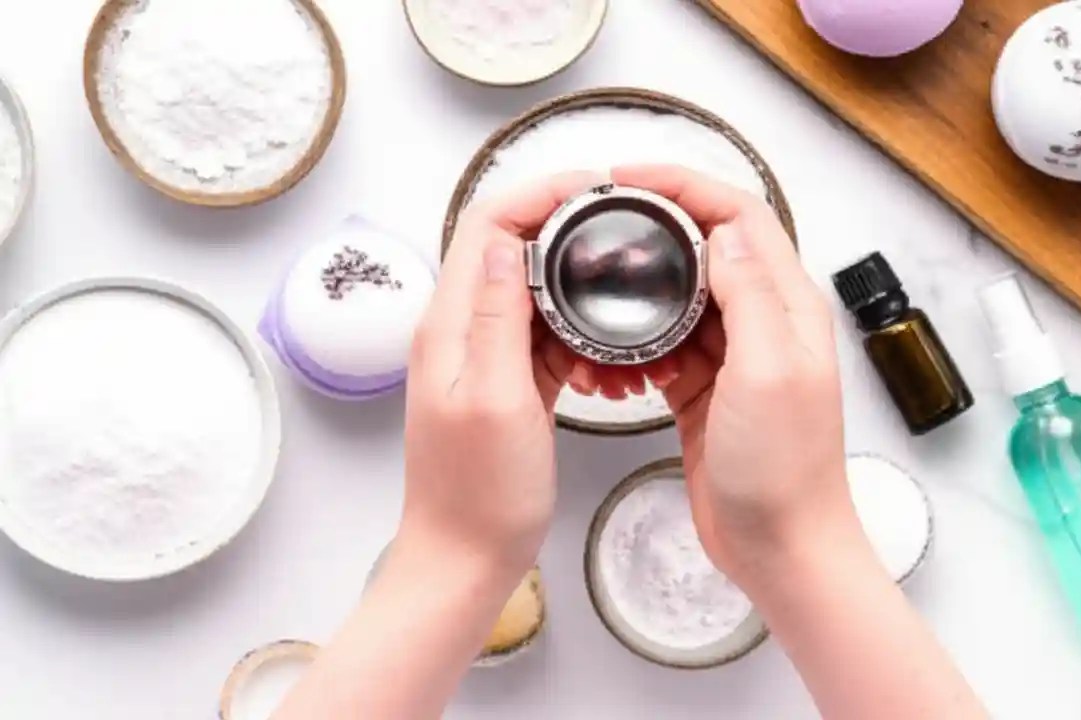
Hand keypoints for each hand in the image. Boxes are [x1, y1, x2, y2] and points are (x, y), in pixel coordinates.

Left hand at [396, 171, 605, 580]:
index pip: (487, 223)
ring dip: (577, 291)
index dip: (540, 193)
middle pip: (511, 247)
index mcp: (449, 325)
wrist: (462, 559)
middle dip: (568, 231)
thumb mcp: (495, 399)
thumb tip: (507, 240)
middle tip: (624, 236)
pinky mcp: (502, 382)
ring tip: (623, 306)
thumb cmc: (478, 495)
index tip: (597, 191)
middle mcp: (458, 331)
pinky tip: (603, 364)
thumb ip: (497, 317)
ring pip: (532, 291)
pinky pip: (541, 336)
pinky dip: (575, 337)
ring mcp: (480, 357)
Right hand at [610, 165, 865, 595]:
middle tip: (600, 223)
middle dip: (655, 228)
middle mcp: (766, 323)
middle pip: (708, 248)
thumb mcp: (768, 370)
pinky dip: (636, 344)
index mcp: (788, 307)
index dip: (686, 185)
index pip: (740, 215)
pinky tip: (610, 356)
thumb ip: (751, 293)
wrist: (781, 548)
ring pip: (682, 298)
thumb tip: (722, 228)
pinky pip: (667, 347)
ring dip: (641, 291)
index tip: (630, 180)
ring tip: (595, 290)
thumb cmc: (783, 470)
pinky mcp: (708, 391)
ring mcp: (736, 358)